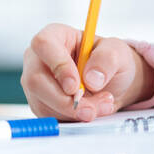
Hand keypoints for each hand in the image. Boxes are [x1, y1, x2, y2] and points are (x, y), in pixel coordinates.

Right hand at [21, 23, 153, 121]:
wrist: (111, 82)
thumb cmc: (109, 61)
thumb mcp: (117, 52)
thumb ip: (106, 60)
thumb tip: (91, 79)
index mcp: (55, 35)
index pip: (44, 44)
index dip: (58, 65)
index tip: (75, 86)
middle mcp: (39, 59)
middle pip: (36, 80)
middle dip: (66, 100)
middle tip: (91, 108)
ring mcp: (37, 83)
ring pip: (43, 103)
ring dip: (74, 111)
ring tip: (101, 105)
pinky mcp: (41, 104)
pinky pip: (50, 116)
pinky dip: (73, 118)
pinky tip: (91, 110)